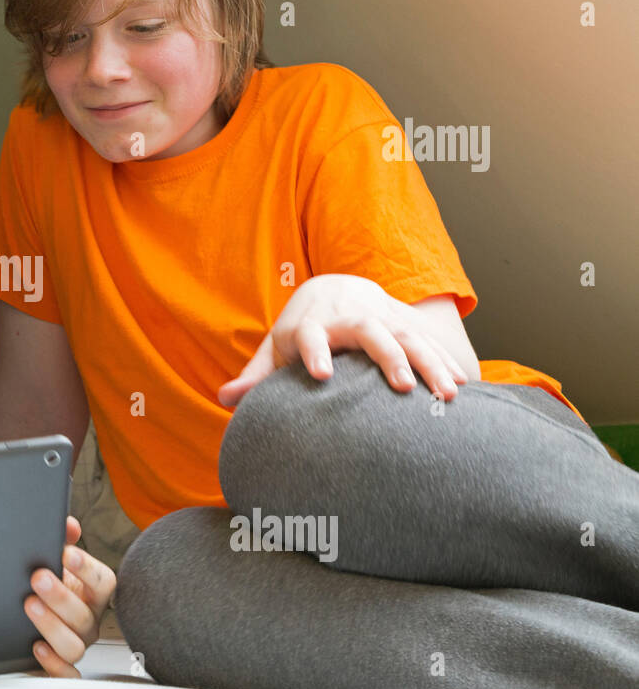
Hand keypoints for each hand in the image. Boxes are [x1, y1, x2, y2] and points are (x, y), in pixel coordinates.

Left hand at [24, 515, 116, 677]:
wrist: (24, 621)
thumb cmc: (47, 587)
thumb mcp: (53, 563)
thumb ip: (61, 540)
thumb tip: (67, 524)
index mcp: (92, 594)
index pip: (104, 582)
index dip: (87, 567)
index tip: (66, 553)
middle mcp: (88, 621)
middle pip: (84, 614)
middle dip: (60, 596)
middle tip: (37, 578)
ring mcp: (76, 645)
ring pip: (74, 645)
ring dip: (52, 625)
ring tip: (29, 605)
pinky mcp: (61, 667)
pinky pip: (66, 674)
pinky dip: (54, 663)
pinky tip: (36, 646)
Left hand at [217, 274, 468, 407]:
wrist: (334, 290)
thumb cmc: (301, 330)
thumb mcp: (277, 348)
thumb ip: (256, 376)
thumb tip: (224, 398)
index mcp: (312, 325)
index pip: (311, 336)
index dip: (315, 352)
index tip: (322, 374)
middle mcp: (349, 319)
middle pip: (370, 333)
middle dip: (387, 358)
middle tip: (401, 386)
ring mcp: (381, 319)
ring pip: (408, 338)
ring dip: (429, 364)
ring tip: (447, 395)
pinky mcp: (405, 325)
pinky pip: (429, 343)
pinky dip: (446, 363)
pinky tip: (463, 387)